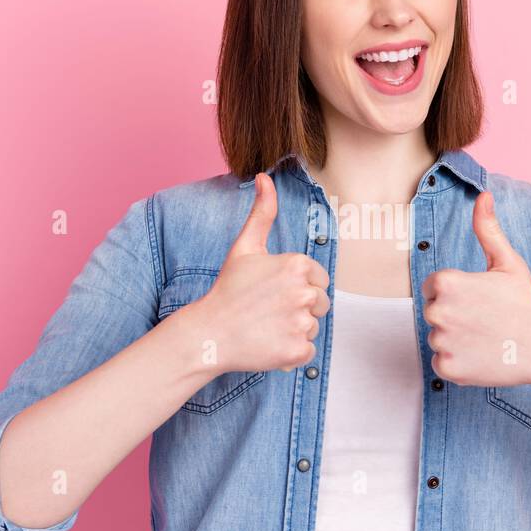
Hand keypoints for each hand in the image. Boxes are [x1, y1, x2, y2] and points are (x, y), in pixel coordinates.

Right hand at [183, 173, 330, 374]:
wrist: (209, 333)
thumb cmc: (228, 289)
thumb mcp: (245, 247)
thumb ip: (262, 212)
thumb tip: (265, 177)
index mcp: (298, 265)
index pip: (319, 280)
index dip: (297, 287)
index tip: (272, 292)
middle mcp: (304, 292)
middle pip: (320, 304)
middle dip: (299, 308)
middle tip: (268, 310)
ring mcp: (301, 322)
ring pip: (312, 327)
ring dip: (294, 330)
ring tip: (266, 327)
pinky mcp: (297, 350)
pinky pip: (307, 351)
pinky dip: (291, 352)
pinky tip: (268, 343)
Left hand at [421, 190, 530, 387]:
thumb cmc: (527, 303)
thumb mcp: (508, 262)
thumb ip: (487, 229)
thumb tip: (483, 195)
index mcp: (447, 282)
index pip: (434, 286)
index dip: (457, 293)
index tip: (480, 299)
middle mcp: (438, 311)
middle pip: (434, 312)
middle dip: (454, 315)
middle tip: (486, 319)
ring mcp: (442, 341)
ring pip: (437, 338)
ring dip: (456, 339)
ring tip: (486, 338)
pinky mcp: (447, 368)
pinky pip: (441, 362)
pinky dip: (458, 361)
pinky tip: (482, 355)